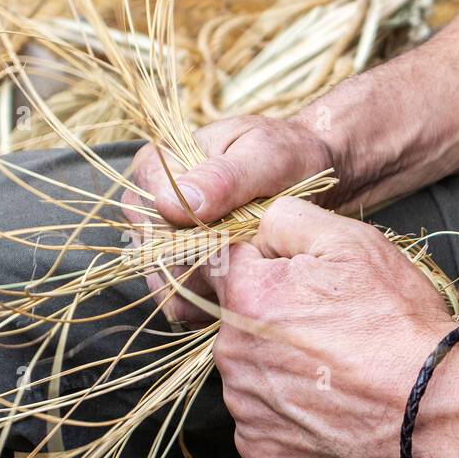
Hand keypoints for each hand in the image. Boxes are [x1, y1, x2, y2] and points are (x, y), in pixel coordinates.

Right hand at [122, 115, 340, 323]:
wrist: (308, 171)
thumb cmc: (286, 155)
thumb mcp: (263, 157)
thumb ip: (221, 179)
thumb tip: (170, 205)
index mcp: (157, 166)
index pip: (152, 217)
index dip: (195, 236)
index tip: (237, 236)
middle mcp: (150, 204)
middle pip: (157, 254)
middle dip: (205, 265)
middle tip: (251, 255)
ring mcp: (161, 239)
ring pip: (167, 283)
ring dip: (209, 288)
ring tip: (250, 271)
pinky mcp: (179, 266)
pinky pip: (179, 300)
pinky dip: (211, 302)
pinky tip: (242, 290)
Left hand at [208, 196, 458, 457]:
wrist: (430, 405)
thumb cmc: (396, 322)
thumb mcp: (352, 241)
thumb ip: (285, 219)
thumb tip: (255, 229)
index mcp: (245, 297)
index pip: (224, 261)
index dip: (264, 262)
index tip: (300, 278)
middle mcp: (231, 353)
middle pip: (233, 316)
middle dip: (268, 313)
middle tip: (325, 322)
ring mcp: (242, 404)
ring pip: (245, 365)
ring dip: (273, 360)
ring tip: (329, 362)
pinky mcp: (256, 445)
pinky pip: (257, 413)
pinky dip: (282, 406)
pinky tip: (321, 397)